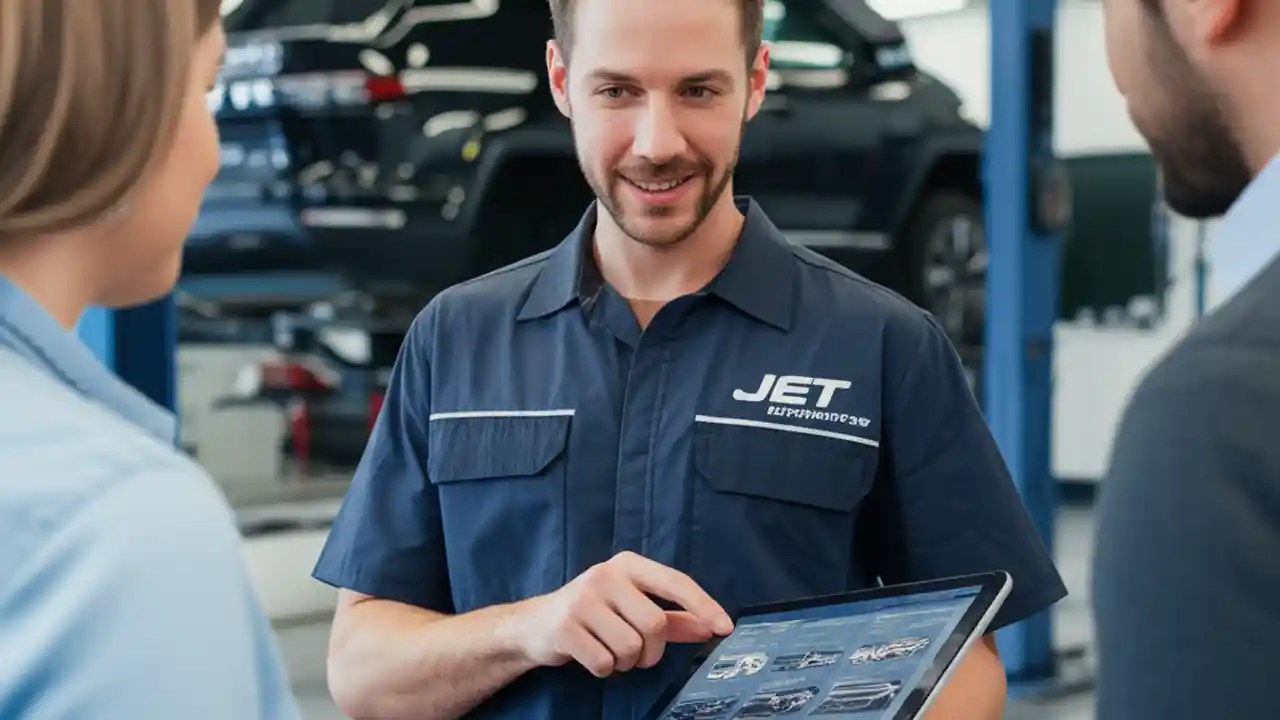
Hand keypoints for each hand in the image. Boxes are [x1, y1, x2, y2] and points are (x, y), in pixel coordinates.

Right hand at [516, 551, 733, 677]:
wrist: (534, 624)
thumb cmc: (593, 614)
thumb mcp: (632, 608)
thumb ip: (673, 617)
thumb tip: (710, 627)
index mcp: (627, 565)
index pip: (675, 581)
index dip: (703, 605)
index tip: (724, 627)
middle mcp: (605, 575)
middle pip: (654, 624)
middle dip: (651, 650)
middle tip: (638, 654)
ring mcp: (582, 599)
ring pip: (630, 647)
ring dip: (626, 662)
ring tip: (611, 652)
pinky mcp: (564, 626)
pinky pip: (604, 662)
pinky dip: (605, 669)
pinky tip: (592, 656)